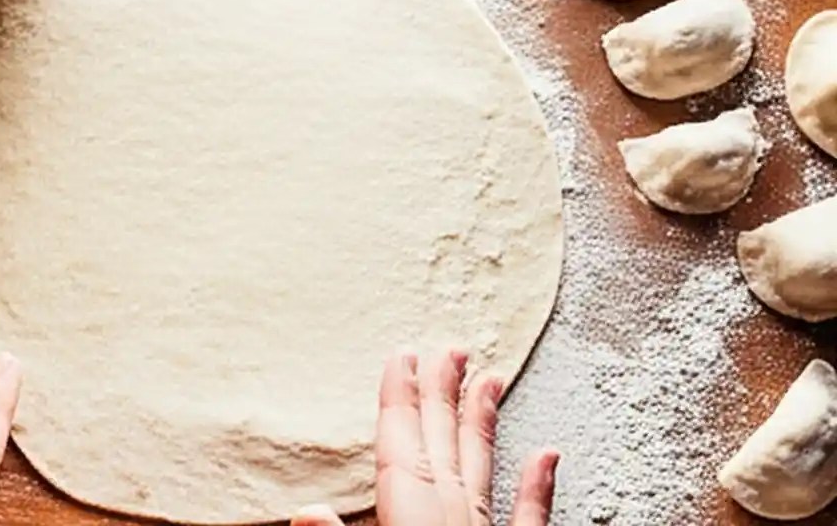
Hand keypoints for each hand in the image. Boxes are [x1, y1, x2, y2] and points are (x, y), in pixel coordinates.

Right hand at [292, 350, 557, 525]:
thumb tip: (305, 513)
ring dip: (483, 425)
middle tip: (447, 347)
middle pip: (442, 450)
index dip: (397, 402)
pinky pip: (529, 523)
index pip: (400, 453)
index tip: (400, 357)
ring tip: (492, 378)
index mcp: (411, 525)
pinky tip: (548, 454)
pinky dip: (538, 488)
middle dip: (440, 397)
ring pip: (482, 473)